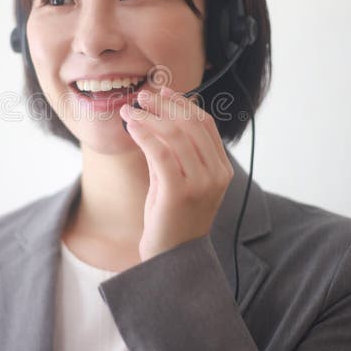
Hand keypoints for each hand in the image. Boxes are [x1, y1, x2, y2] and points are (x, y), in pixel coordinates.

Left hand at [119, 85, 233, 261]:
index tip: (161, 91)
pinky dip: (145, 134)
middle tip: (141, 96)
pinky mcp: (179, 192)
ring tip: (128, 110)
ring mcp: (200, 184)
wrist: (171, 258)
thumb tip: (158, 116)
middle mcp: (216, 174)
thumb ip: (175, 152)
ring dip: (149, 117)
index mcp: (222, 169)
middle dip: (164, 105)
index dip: (182, 103)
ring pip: (176, 135)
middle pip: (191, 124)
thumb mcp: (179, 179)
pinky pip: (161, 153)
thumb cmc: (172, 218)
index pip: (205, 124)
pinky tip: (131, 126)